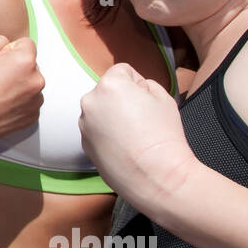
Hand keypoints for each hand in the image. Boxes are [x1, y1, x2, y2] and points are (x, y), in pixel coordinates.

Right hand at [0, 35, 44, 144]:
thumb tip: (7, 45)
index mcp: (26, 61)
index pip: (27, 45)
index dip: (10, 50)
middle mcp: (36, 81)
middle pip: (30, 66)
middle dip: (17, 68)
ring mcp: (35, 101)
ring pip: (30, 85)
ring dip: (19, 86)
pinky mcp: (32, 117)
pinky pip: (29, 103)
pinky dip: (18, 102)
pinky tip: (1, 104)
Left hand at [78, 63, 196, 213]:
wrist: (156, 176)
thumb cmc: (163, 136)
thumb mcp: (164, 97)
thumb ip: (145, 84)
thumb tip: (134, 88)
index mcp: (109, 85)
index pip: (123, 71)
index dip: (140, 84)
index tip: (148, 103)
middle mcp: (90, 101)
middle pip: (108, 91)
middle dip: (122, 100)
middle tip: (142, 120)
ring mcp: (84, 125)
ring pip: (100, 111)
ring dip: (112, 117)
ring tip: (133, 136)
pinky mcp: (84, 144)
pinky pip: (96, 130)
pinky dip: (107, 135)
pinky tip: (124, 148)